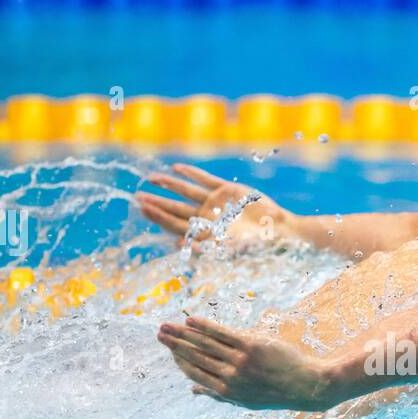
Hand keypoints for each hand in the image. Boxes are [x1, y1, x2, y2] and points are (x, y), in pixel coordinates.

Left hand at [136, 163, 297, 245]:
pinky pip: (206, 180)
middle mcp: (208, 218)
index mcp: (206, 233)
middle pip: (176, 208)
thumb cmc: (257, 246)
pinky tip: (176, 168)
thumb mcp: (230, 250)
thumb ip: (204, 248)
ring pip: (187, 191)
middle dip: (157, 202)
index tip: (141, 208)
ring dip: (169, 184)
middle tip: (137, 196)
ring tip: (151, 178)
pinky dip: (191, 173)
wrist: (281, 231)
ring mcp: (217, 203)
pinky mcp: (229, 190)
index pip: (175, 224)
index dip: (158, 216)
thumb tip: (176, 247)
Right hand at [158, 316, 335, 410]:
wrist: (306, 386)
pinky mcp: (251, 345)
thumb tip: (192, 392)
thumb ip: (218, 395)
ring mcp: (240, 361)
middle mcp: (230, 377)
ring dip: (183, 333)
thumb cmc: (275, 393)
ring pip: (205, 344)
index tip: (168, 351)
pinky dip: (204, 326)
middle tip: (159, 333)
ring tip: (168, 325)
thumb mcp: (245, 401)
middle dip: (174, 344)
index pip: (195, 373)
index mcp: (226, 392)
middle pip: (195, 357)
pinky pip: (222, 333)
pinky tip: (191, 320)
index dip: (179, 361)